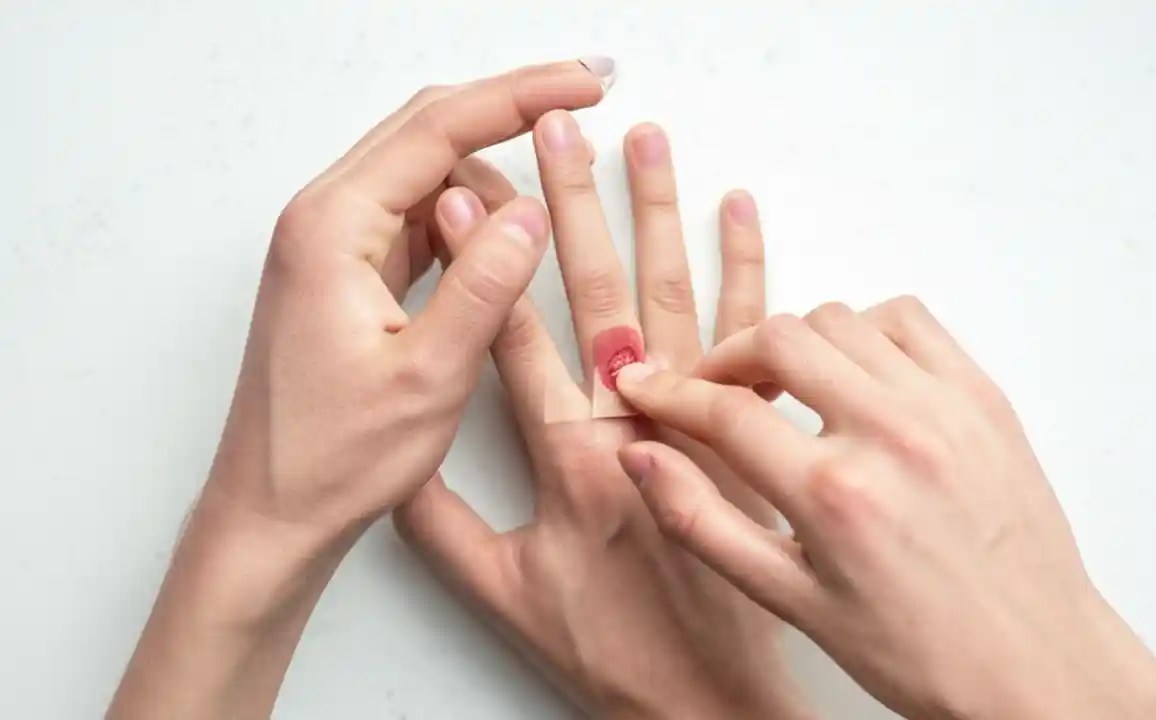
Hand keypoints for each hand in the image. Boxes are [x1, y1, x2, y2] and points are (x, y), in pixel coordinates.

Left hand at [109, 59, 611, 719]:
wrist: (271, 513)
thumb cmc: (331, 457)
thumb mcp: (430, 376)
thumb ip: (484, 284)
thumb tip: (531, 212)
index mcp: (332, 229)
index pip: (439, 129)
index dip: (521, 97)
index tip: (586, 85)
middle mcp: (322, 221)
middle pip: (426, 129)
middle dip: (509, 110)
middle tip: (586, 103)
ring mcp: (329, 246)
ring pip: (422, 173)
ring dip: (487, 179)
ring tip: (543, 218)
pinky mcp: (343, 274)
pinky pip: (413, 218)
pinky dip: (463, 219)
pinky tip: (499, 243)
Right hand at [395, 116, 811, 719]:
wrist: (711, 697)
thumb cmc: (613, 654)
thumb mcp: (501, 598)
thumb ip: (436, 526)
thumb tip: (387, 463)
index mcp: (569, 458)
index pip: (515, 334)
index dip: (482, 259)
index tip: (460, 192)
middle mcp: (637, 427)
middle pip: (597, 293)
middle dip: (570, 204)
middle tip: (553, 131)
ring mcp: (702, 424)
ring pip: (675, 297)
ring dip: (658, 213)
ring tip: (646, 141)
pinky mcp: (756, 432)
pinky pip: (755, 335)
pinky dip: (748, 268)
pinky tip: (739, 211)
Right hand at [611, 302, 1155, 719]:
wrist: (1035, 663)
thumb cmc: (919, 648)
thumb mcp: (790, 602)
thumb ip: (702, 522)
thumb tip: (640, 456)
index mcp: (835, 496)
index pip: (725, 410)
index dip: (669, 391)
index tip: (645, 385)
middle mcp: (893, 437)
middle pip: (779, 339)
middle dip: (729, 358)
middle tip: (717, 390)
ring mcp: (946, 409)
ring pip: (841, 318)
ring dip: (797, 342)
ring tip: (788, 388)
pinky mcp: (985, 398)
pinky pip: (910, 321)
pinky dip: (867, 331)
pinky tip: (855, 375)